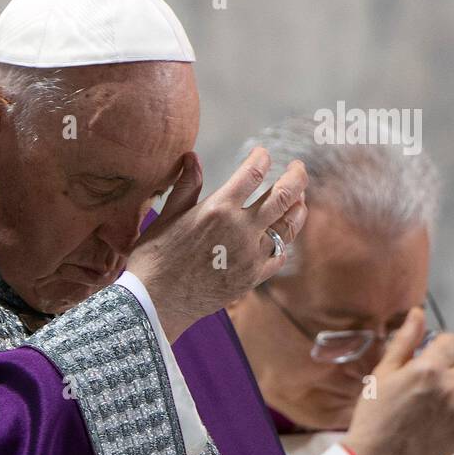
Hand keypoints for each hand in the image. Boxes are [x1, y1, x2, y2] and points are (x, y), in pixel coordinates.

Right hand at [127, 147, 307, 341]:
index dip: (262, 158)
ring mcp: (251, 255)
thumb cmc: (155, 257)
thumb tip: (192, 157)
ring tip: (299, 198)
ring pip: (288, 225)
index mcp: (218, 208)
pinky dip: (282, 243)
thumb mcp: (167, 216)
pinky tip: (280, 237)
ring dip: (298, 207)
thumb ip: (186, 186)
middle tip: (298, 168)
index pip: (253, 173)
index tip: (262, 153)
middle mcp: (241, 229)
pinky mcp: (253, 277)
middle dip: (297, 176)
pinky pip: (279, 255)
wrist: (156, 301)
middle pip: (284, 195)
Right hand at [343, 308, 453, 454]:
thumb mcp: (382, 373)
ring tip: (442, 394)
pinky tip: (448, 412)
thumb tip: (418, 314)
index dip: (440, 345)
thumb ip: (404, 342)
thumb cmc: (373, 415)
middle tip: (434, 375)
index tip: (428, 354)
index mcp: (429, 370)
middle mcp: (452, 388)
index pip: (453, 342)